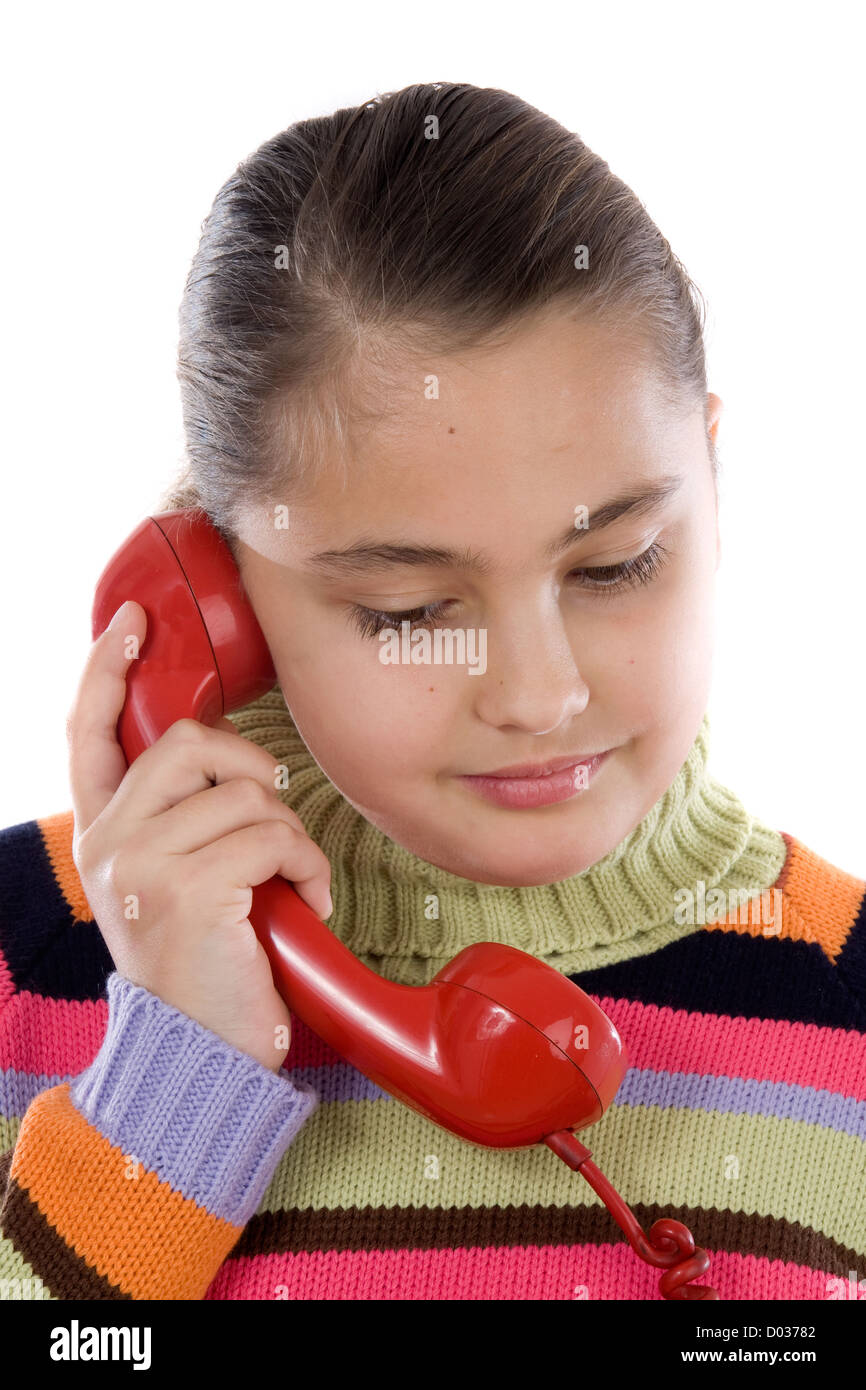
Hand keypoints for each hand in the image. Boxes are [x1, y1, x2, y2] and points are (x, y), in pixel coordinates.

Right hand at [66, 599, 332, 1072]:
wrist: (202, 1053)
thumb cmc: (205, 963)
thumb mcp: (171, 883)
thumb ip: (177, 822)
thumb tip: (226, 760)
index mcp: (102, 834)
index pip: (86, 734)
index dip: (105, 671)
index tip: (132, 625)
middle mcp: (110, 842)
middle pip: (189, 743)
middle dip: (250, 769)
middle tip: (270, 817)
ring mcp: (143, 863)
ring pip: (246, 793)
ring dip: (290, 835)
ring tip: (292, 883)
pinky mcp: (189, 888)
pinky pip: (273, 836)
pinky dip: (307, 866)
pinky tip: (304, 905)